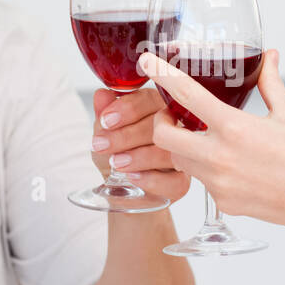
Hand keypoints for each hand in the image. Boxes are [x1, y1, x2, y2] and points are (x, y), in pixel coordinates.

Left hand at [89, 86, 191, 203]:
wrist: (120, 189)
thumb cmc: (117, 153)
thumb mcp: (104, 133)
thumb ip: (104, 113)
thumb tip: (101, 95)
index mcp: (156, 108)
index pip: (149, 100)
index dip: (127, 109)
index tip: (106, 120)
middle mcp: (175, 128)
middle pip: (159, 125)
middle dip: (126, 135)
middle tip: (102, 145)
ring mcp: (181, 156)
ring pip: (168, 152)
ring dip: (138, 157)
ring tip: (115, 162)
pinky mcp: (182, 183)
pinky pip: (174, 181)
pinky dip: (150, 179)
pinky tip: (132, 177)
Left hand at [137, 48, 284, 242]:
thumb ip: (270, 83)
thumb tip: (269, 56)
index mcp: (234, 127)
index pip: (186, 94)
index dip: (161, 74)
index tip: (147, 62)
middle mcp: (220, 156)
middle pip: (164, 136)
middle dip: (160, 123)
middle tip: (173, 116)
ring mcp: (219, 183)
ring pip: (180, 161)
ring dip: (183, 147)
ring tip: (204, 138)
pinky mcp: (224, 203)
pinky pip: (202, 183)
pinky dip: (208, 171)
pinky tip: (230, 166)